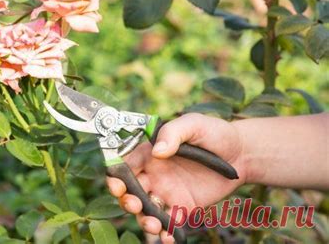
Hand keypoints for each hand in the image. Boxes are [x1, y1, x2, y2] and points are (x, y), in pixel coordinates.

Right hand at [107, 113, 244, 242]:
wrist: (241, 153)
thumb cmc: (214, 133)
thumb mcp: (194, 124)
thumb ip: (173, 133)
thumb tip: (157, 151)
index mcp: (151, 152)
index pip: (126, 164)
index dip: (116, 175)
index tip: (117, 185)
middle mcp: (155, 174)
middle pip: (130, 190)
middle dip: (127, 200)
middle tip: (134, 204)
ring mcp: (167, 192)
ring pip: (146, 210)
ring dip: (144, 220)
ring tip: (154, 224)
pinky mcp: (182, 208)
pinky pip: (168, 223)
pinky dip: (164, 233)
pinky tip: (168, 236)